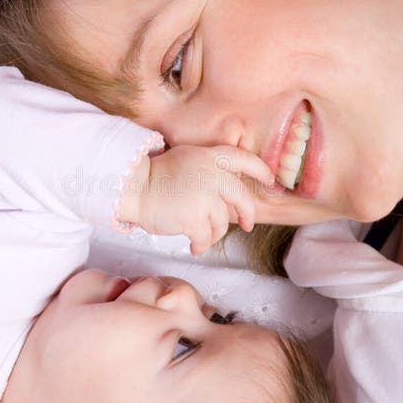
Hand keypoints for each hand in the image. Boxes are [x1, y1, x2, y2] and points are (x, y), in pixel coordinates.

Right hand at [117, 144, 274, 254]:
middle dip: (247, 214)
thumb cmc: (154, 178)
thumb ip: (210, 170)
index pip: (243, 159)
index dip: (260, 170)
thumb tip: (230, 196)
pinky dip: (201, 244)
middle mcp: (211, 174)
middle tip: (246, 224)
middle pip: (242, 198)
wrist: (131, 187)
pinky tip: (193, 245)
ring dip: (213, 233)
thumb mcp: (187, 160)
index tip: (270, 181)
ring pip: (222, 222)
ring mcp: (204, 195)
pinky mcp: (194, 217)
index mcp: (209, 157)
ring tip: (201, 235)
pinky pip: (206, 237)